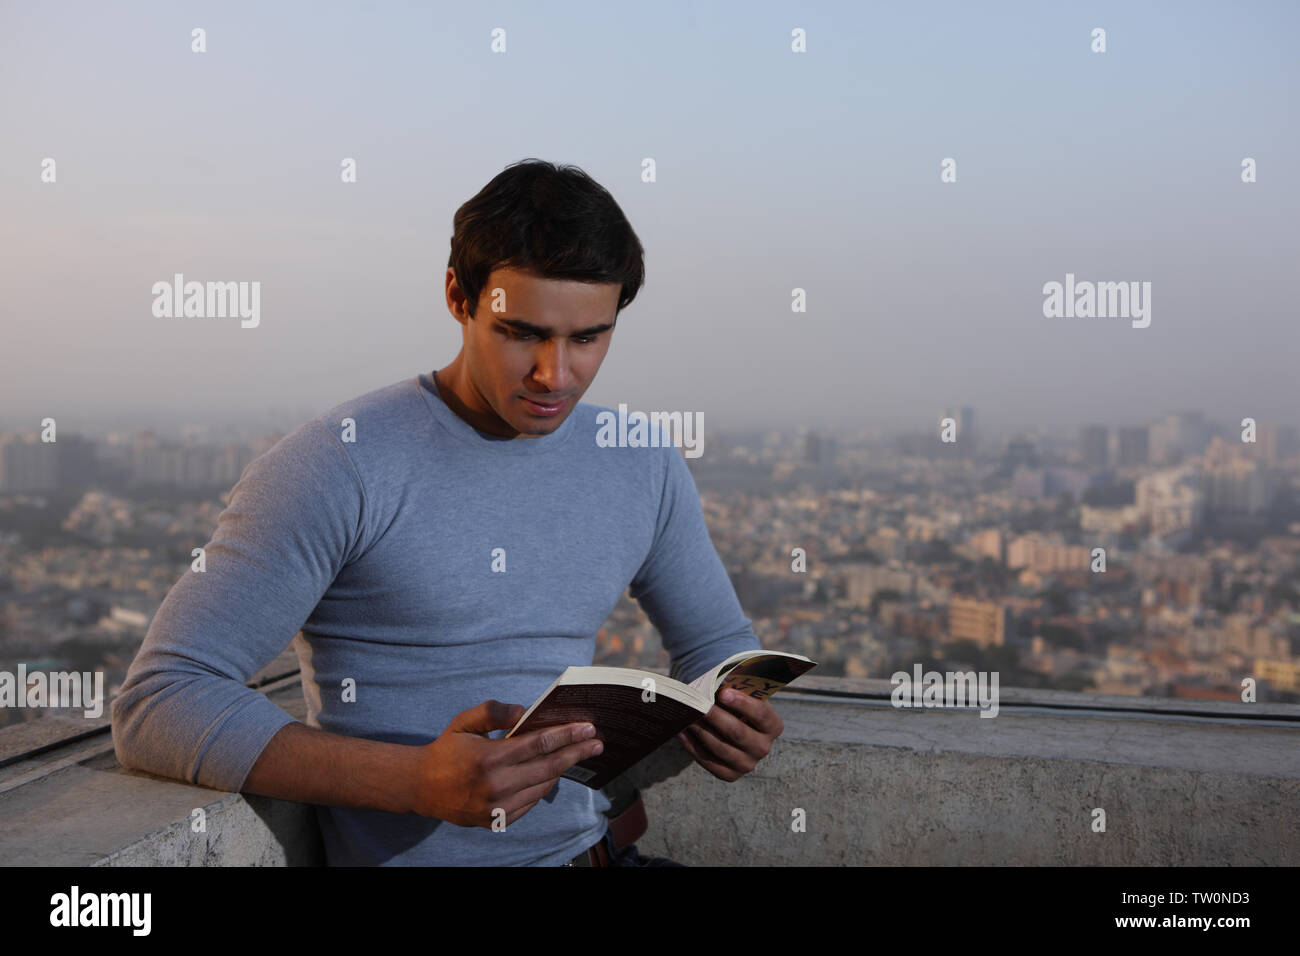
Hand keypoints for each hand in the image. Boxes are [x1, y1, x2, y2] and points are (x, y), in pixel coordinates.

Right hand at [412, 700, 603, 827]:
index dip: (567, 735)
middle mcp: (496, 786)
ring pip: (543, 786)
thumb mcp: (464, 722)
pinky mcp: (497, 821)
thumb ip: (493, 712)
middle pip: (549, 767)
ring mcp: (497, 808)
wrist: (421, 788)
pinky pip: (530, 802)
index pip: (539, 744)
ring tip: (576, 754)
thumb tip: (525, 711)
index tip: (588, 728)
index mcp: (489, 759)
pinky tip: (550, 773)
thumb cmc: (446, 750)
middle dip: (576, 752)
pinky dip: (543, 786)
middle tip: (598, 743)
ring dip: (562, 769)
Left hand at [676, 688, 783, 781]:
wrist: (732, 726)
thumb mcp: (740, 696)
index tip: (722, 693)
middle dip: (716, 717)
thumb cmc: (735, 706)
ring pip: (720, 748)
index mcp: (773, 726)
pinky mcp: (730, 774)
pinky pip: (708, 761)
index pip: (761, 714)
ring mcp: (747, 764)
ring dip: (701, 731)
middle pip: (738, 732)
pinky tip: (682, 731)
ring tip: (687, 716)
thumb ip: (731, 692)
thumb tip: (709, 690)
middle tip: (698, 705)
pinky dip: (692, 746)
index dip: (742, 703)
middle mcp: (763, 748)